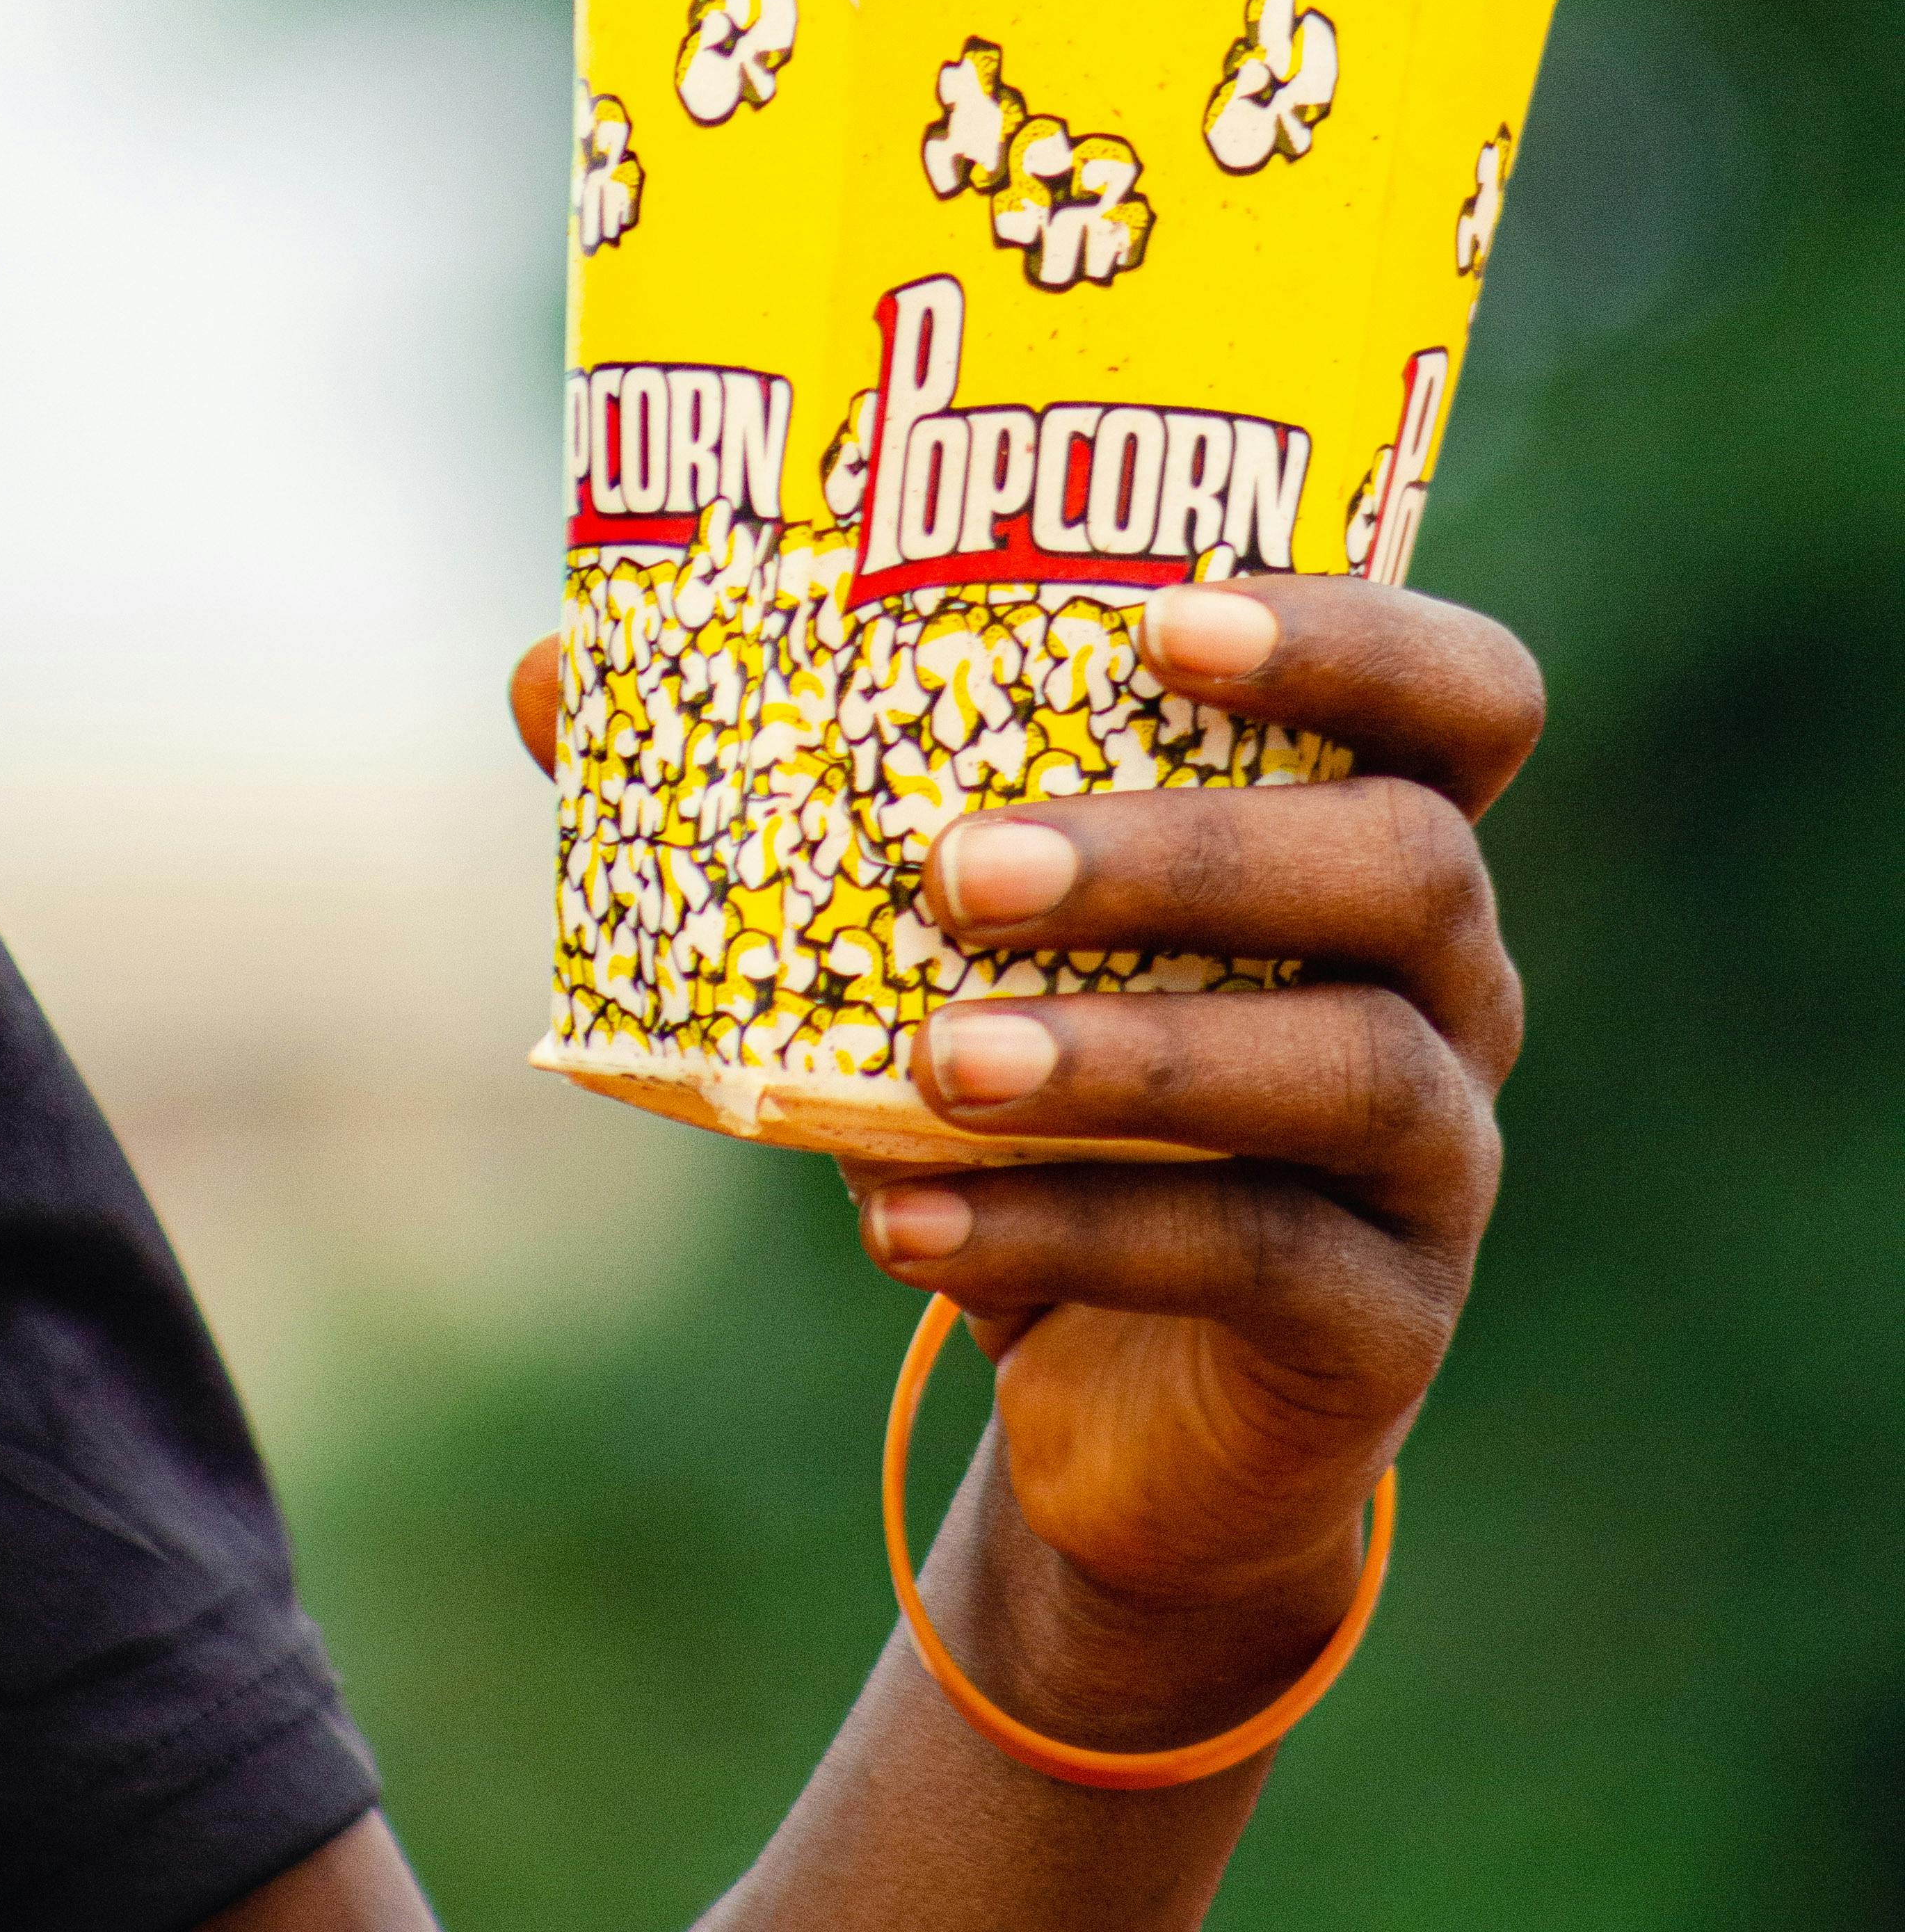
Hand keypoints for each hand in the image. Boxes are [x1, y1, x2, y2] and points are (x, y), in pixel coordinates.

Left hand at [857, 575, 1536, 1734]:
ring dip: (1128, 1052)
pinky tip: (901, 1229)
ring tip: (934, 1061)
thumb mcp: (924, 937)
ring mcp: (1439, 1151)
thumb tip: (548, 667)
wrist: (1112, 1393)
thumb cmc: (1035, 1088)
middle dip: (1183, 852)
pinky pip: (1254, 1257)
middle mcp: (1452, 973)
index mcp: (1373, 823)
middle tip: (960, 862)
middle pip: (1406, 862)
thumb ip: (781, 792)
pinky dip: (1070, 1231)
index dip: (1349, 637)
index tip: (1165, 618)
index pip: (1463, 692)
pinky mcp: (1383, 1319)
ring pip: (1346, 1064)